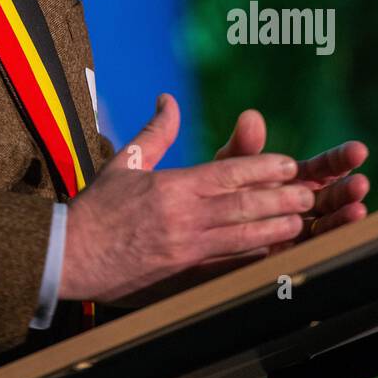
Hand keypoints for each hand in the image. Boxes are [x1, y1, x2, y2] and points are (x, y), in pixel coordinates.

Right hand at [59, 95, 311, 304]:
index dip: (262, 168)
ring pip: (242, 237)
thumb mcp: (125, 163)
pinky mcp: (182, 277)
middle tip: (308, 194)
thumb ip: (155, 133)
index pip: (227, 173)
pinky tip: (274, 256)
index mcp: (171, 186)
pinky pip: (226, 268)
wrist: (68, 254)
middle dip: (280, 198)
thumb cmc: (96, 208)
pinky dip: (252, 260)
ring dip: (275, 229)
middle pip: (243, 205)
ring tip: (302, 222)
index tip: (288, 163)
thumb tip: (169, 100)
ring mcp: (185, 250)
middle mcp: (183, 217)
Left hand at [215, 108, 369, 252]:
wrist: (200, 229)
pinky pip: (310, 250)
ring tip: (357, 210)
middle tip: (360, 184)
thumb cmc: (218, 191)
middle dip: (348, 190)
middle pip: (332, 196)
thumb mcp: (229, 166)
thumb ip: (243, 146)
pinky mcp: (289, 255)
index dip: (342, 159)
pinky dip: (325, 243)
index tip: (358, 151)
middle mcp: (302, 204)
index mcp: (295, 178)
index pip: (325, 167)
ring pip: (327, 224)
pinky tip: (338, 238)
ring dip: (344, 217)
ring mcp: (298, 231)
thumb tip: (251, 117)